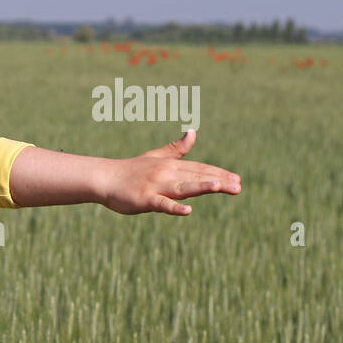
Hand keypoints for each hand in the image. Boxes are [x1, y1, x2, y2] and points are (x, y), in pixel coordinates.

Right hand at [98, 130, 240, 215]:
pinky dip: (174, 207)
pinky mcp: (144, 199)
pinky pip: (161, 204)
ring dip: (201, 186)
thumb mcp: (156, 157)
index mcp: (170, 165)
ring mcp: (155, 186)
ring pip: (183, 187)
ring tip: (220, 187)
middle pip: (196, 178)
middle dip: (218, 181)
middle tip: (239, 186)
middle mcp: (166, 173)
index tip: (237, 179)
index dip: (219, 173)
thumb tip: (193, 131)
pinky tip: (187, 211)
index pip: (199, 169)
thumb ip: (176, 148)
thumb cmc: (130, 171)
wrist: (104, 178)